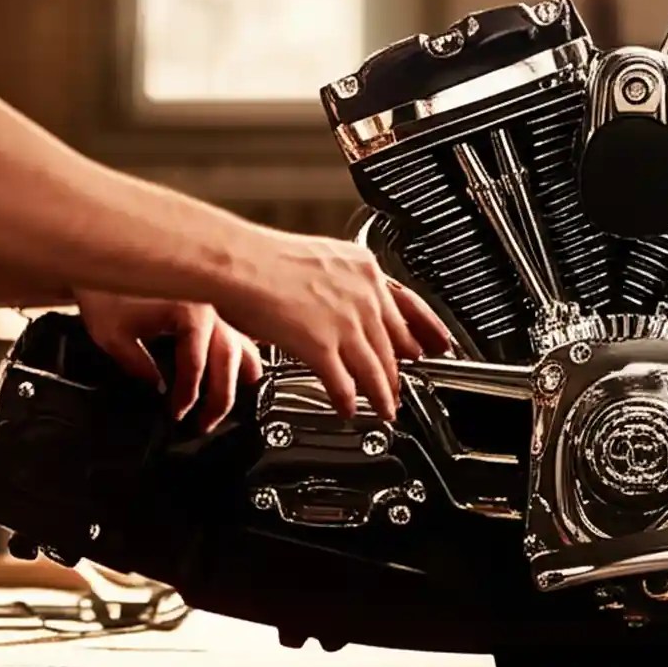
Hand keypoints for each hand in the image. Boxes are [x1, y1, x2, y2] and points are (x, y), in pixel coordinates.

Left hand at [75, 291, 262, 431]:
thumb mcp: (111, 335)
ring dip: (241, 372)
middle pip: (228, 359)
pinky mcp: (207, 301)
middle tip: (205, 423)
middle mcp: (209, 306)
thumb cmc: (104, 286)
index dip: (188, 394)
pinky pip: (236, 327)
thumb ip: (138, 367)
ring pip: (242, 341)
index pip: (196, 365)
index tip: (176, 413)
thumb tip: (157, 390)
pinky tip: (247, 357)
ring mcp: (213, 303)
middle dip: (220, 397)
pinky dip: (242, 346)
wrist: (100, 250)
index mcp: (191, 312)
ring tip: (239, 395)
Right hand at [215, 234, 451, 420]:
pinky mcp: (322, 346)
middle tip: (402, 388)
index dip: (422, 333)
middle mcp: (362, 296)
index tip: (431, 346)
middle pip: (392, 344)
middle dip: (398, 373)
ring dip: (382, 394)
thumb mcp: (318, 258)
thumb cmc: (261, 257)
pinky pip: (343, 382)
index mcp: (363, 269)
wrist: (237, 262)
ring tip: (385, 409)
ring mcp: (345, 323)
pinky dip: (348, 399)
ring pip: (375, 368)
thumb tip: (338, 300)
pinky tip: (349, 409)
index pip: (406, 307)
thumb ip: (338, 281)